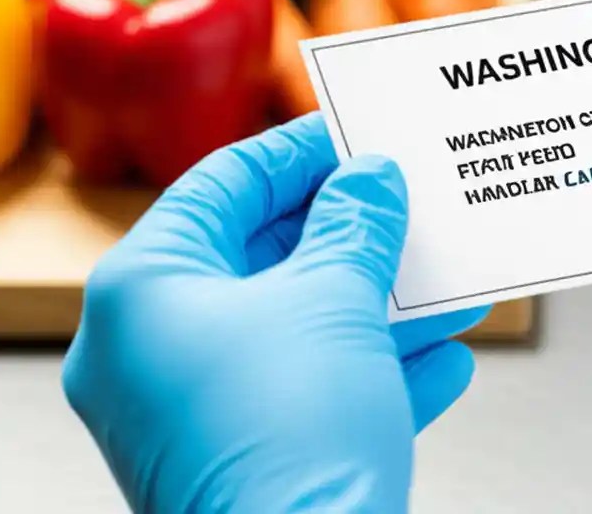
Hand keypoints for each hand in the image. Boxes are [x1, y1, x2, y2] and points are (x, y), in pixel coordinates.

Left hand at [61, 113, 489, 511]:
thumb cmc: (288, 439)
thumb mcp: (335, 301)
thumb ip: (357, 225)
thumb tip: (373, 180)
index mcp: (145, 293)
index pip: (223, 183)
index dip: (301, 149)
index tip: (359, 132)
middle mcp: (156, 351)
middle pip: (267, 258)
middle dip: (356, 233)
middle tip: (409, 200)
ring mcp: (199, 412)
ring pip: (303, 330)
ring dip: (383, 304)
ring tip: (446, 279)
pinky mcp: (250, 459)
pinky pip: (319, 394)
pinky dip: (381, 371)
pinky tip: (446, 358)